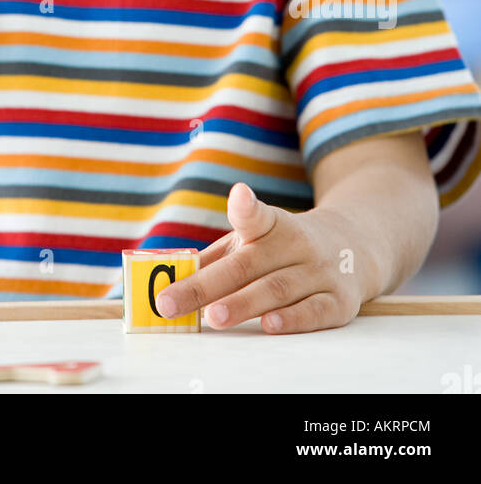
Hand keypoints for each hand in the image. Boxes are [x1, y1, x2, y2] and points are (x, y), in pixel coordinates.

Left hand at [155, 183, 370, 333]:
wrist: (353, 248)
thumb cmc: (284, 250)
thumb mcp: (255, 241)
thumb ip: (215, 259)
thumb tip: (169, 278)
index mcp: (272, 226)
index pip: (256, 215)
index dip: (246, 205)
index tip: (239, 196)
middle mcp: (296, 245)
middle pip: (248, 265)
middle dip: (208, 286)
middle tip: (173, 301)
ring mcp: (319, 272)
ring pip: (277, 290)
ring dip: (243, 305)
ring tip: (214, 317)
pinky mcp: (338, 301)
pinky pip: (314, 311)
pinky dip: (292, 320)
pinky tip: (269, 325)